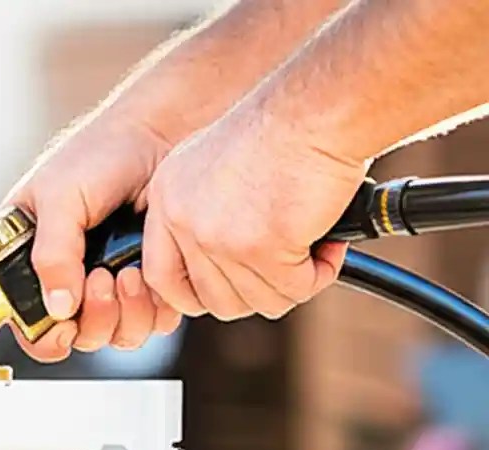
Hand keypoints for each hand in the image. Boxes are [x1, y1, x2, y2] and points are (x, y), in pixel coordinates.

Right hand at [3, 115, 183, 361]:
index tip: (61, 325)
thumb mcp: (61, 196)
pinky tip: (150, 267)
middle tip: (102, 278)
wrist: (161, 133)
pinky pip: (151, 321)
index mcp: (26, 259)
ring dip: (124, 314)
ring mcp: (107, 284)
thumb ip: (53, 254)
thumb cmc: (100, 153)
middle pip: (73, 336)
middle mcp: (65, 278)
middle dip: (92, 317)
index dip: (39, 334)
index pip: (22, 320)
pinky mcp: (148, 284)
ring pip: (114, 335)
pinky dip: (153, 305)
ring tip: (129, 271)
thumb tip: (58, 309)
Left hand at [141, 105, 366, 320]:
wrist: (316, 108)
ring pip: (255, 300)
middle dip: (256, 293)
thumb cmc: (282, 130)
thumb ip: (206, 215)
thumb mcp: (217, 169)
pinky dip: (318, 274)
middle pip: (212, 299)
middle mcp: (183, 221)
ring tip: (315, 250)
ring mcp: (217, 237)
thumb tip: (221, 270)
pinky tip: (330, 245)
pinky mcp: (259, 247)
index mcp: (166, 200)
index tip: (229, 292)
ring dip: (292, 284)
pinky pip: (292, 289)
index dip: (196, 296)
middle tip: (288, 269)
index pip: (161, 277)